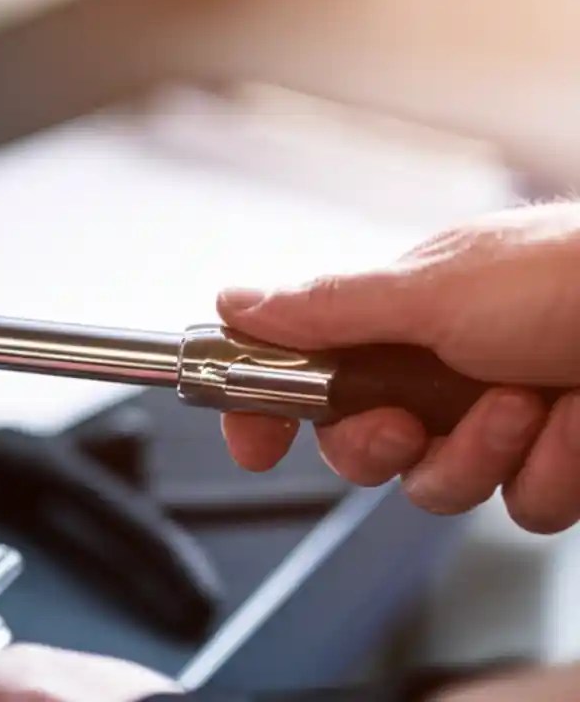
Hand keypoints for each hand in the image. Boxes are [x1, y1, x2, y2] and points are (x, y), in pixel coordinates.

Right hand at [217, 203, 579, 532]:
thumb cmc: (573, 274)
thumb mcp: (435, 288)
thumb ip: (329, 310)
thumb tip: (235, 303)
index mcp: (402, 322)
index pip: (308, 374)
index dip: (270, 411)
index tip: (254, 445)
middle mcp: (444, 372)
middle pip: (362, 450)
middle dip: (386, 443)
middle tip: (413, 417)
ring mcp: (500, 419)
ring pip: (439, 488)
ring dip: (483, 452)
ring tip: (530, 400)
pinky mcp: (557, 461)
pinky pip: (522, 506)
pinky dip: (552, 470)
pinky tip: (576, 422)